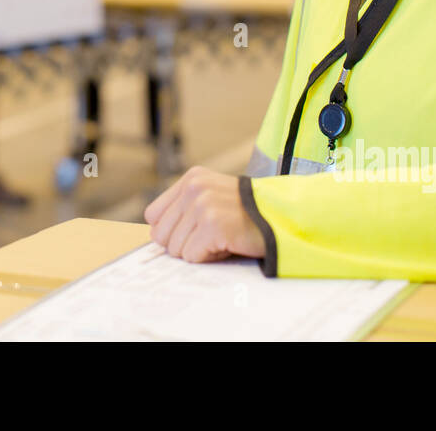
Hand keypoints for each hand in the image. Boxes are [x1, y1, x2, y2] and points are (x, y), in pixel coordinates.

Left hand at [144, 166, 264, 262]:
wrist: (282, 218)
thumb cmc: (247, 214)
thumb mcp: (212, 197)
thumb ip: (184, 209)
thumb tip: (156, 236)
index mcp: (191, 178)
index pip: (153, 216)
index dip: (172, 231)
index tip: (194, 231)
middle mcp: (194, 188)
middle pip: (161, 235)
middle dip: (184, 243)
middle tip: (211, 236)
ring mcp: (203, 205)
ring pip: (176, 248)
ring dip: (199, 251)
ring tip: (222, 237)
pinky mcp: (213, 225)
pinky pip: (192, 256)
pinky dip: (209, 257)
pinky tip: (227, 244)